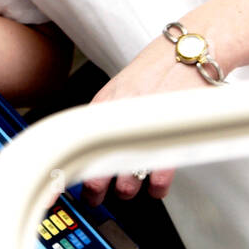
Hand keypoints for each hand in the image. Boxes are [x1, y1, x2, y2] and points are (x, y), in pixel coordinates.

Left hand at [79, 33, 213, 205]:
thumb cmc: (157, 68)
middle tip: (94, 196)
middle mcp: (120, 121)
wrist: (189, 51)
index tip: (60, 189)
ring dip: (126, 189)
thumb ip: (106, 113)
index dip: (65, 174)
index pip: (75, 147)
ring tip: (129, 186)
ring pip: (126, 183)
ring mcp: (145, 132)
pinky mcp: (171, 139)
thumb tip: (92, 140)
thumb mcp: (120, 87)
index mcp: (102, 107)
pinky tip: (155, 186)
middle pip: (97, 172)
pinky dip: (155, 187)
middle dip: (94, 191)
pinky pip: (158, 178)